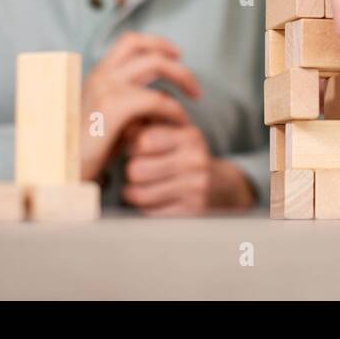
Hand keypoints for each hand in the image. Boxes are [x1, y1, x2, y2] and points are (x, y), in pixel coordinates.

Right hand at [80, 32, 201, 180]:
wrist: (62, 170)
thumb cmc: (88, 151)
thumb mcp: (111, 119)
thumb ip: (132, 102)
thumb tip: (164, 96)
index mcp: (98, 73)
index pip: (130, 41)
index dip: (157, 43)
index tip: (176, 56)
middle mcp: (100, 74)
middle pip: (146, 48)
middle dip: (175, 61)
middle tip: (193, 84)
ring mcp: (105, 87)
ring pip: (155, 64)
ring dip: (182, 78)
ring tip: (195, 97)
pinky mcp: (112, 107)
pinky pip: (157, 99)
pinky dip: (174, 109)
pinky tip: (181, 122)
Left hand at [122, 122, 256, 214]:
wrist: (219, 185)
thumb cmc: (184, 156)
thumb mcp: (173, 134)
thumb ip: (146, 125)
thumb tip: (121, 127)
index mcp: (190, 136)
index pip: (143, 140)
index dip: (133, 147)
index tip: (139, 150)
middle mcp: (196, 161)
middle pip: (136, 169)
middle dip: (132, 171)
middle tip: (141, 170)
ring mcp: (196, 188)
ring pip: (138, 194)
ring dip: (134, 192)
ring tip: (145, 185)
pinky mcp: (191, 212)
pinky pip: (149, 213)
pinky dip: (146, 208)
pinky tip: (157, 199)